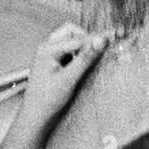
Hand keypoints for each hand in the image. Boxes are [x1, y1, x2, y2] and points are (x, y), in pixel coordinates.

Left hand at [16, 23, 112, 148]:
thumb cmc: (47, 100)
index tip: (113, 37)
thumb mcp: (69, 79)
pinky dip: (76, 55)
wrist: (35, 117)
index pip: (77, 38)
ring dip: (81, 47)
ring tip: (83, 66)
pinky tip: (78, 69)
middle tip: (98, 50)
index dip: (96, 39)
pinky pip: (67, 50)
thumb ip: (85, 59)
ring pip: (70, 40)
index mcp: (47, 49)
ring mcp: (48, 54)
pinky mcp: (52, 62)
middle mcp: (46, 47)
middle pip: (72, 32)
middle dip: (86, 39)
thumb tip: (100, 41)